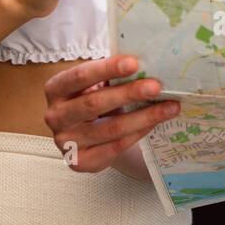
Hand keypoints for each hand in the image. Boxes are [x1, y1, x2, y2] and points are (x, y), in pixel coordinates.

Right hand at [43, 55, 181, 172]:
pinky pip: (115, 146)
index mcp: (56, 89)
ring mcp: (65, 141)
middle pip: (95, 104)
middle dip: (129, 93)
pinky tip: (155, 123)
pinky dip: (138, 133)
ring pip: (109, 128)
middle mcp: (55, 116)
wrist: (85, 135)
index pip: (80, 76)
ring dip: (143, 117)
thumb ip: (112, 75)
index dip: (107, 68)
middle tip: (156, 86)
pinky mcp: (79, 161)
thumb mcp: (95, 84)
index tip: (134, 63)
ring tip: (169, 107)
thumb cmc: (94, 99)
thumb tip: (148, 65)